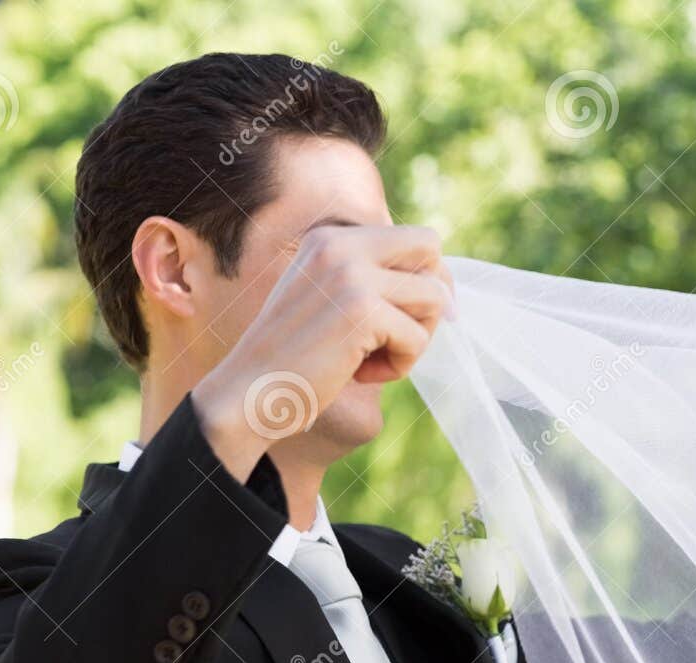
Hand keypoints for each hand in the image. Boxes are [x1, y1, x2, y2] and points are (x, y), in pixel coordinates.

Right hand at [192, 223, 455, 480]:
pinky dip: (399, 366)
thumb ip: (373, 281)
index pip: (418, 240)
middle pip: (433, 253)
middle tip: (406, 336)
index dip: (428, 281)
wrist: (249, 392)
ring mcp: (350, 274)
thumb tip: (446, 287)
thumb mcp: (330, 301)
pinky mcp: (361, 310)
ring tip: (376, 358)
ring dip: (416, 339)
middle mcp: (341, 243)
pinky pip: (417, 339)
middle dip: (433, 300)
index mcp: (332, 237)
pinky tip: (360, 373)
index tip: (412, 317)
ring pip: (435, 298)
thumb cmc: (297, 357)